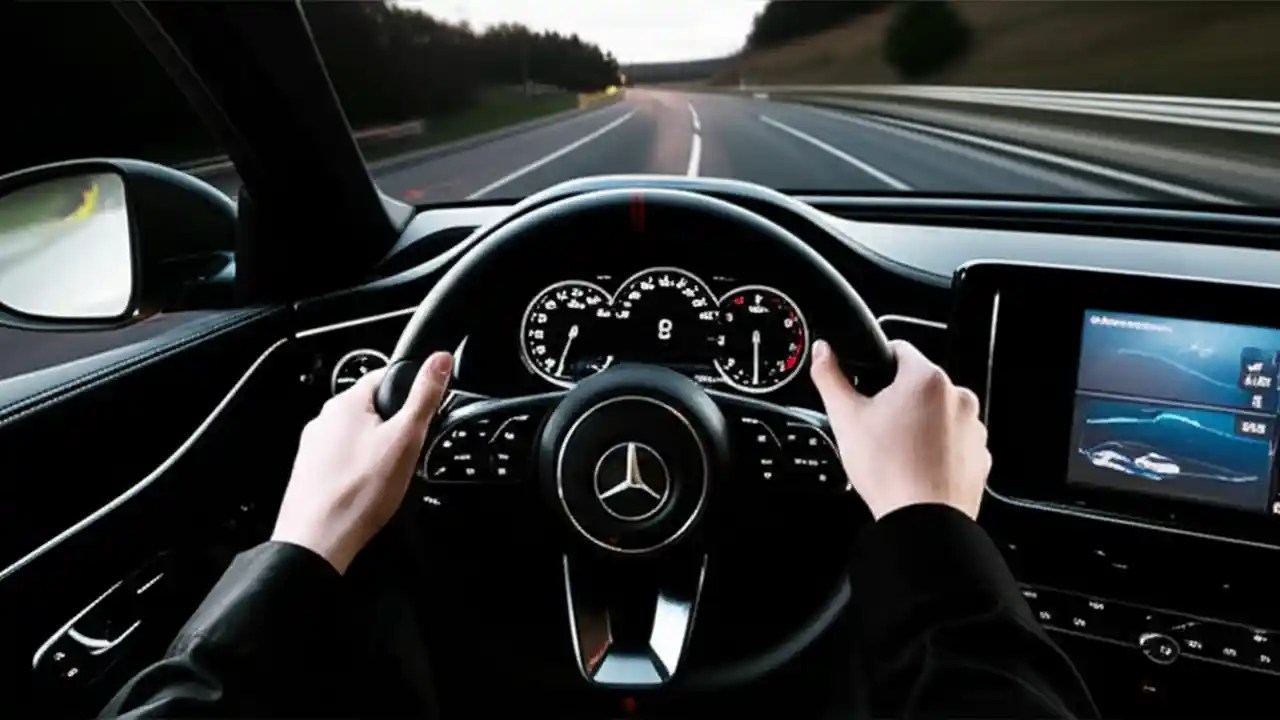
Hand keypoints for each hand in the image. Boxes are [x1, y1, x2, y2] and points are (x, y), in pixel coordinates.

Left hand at [272, 352, 452, 572]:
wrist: (318, 540)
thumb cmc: (360, 492)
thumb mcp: (405, 439)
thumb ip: (424, 396)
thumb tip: (439, 360)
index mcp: (346, 403)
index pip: (385, 376)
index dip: (410, 392)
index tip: (422, 414)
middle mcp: (324, 419)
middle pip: (372, 410)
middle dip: (394, 427)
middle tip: (408, 452)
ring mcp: (314, 446)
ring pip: (357, 437)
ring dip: (376, 450)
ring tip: (387, 476)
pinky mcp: (311, 472)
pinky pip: (344, 461)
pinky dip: (359, 470)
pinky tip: (368, 490)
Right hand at [809, 339, 989, 519]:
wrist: (923, 520)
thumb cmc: (889, 471)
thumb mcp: (845, 418)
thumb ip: (829, 376)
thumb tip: (823, 352)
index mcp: (926, 378)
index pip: (898, 350)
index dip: (877, 367)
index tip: (868, 391)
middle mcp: (958, 397)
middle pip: (918, 385)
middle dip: (897, 401)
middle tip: (877, 429)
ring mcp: (973, 427)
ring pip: (937, 413)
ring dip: (919, 424)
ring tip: (897, 452)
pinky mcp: (979, 454)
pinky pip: (954, 441)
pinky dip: (937, 448)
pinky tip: (916, 465)